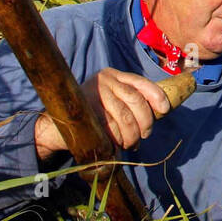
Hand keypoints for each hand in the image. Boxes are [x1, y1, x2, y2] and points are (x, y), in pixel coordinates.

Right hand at [34, 69, 171, 160]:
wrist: (56, 124)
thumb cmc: (92, 114)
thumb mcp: (111, 99)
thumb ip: (130, 101)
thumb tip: (159, 112)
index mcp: (113, 75)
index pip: (141, 82)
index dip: (156, 96)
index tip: (165, 110)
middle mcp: (104, 80)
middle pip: (135, 100)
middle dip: (145, 121)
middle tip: (145, 135)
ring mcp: (93, 94)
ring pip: (124, 116)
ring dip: (132, 135)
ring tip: (132, 144)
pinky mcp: (85, 111)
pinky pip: (110, 127)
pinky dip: (118, 139)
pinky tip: (118, 145)